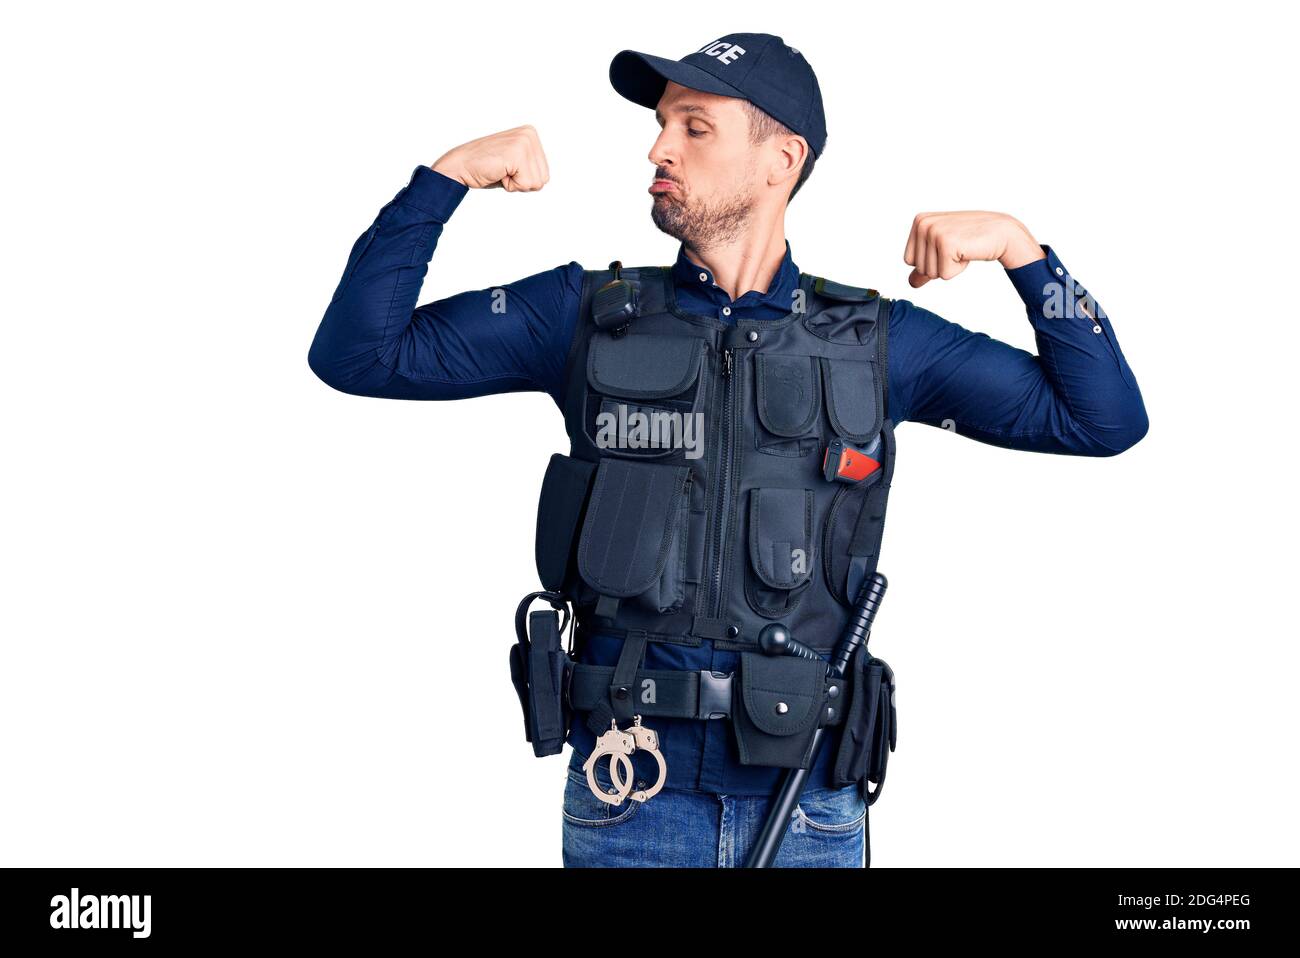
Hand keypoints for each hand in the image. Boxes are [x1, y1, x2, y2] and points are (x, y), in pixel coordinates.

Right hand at [431, 125, 549, 191]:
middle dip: (522, 182)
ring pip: (536, 183)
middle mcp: (530, 134)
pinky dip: (510, 185)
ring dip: (516, 184)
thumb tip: (544, 178)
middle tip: (502, 170)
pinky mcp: (516, 152)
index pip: (544, 174)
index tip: (507, 168)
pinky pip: (526, 184)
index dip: (524, 179)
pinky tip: (498, 172)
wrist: (459, 167)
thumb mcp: (515, 164)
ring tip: (500, 170)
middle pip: (543, 178)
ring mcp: (524, 141)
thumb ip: (531, 165)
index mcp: (531, 134)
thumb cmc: (485, 168)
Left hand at [903, 211, 1043, 287]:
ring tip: (963, 249)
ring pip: (930, 273)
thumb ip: (926, 264)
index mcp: (919, 221)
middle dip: (941, 266)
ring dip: (950, 267)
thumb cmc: (972, 239)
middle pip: (920, 268)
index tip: (948, 247)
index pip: (909, 260)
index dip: (931, 261)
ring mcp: (934, 232)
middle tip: (958, 248)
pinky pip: (944, 275)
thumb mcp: (944, 249)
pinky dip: (958, 270)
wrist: (1001, 232)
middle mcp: (923, 224)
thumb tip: (911, 283)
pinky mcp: (946, 244)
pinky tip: (967, 252)